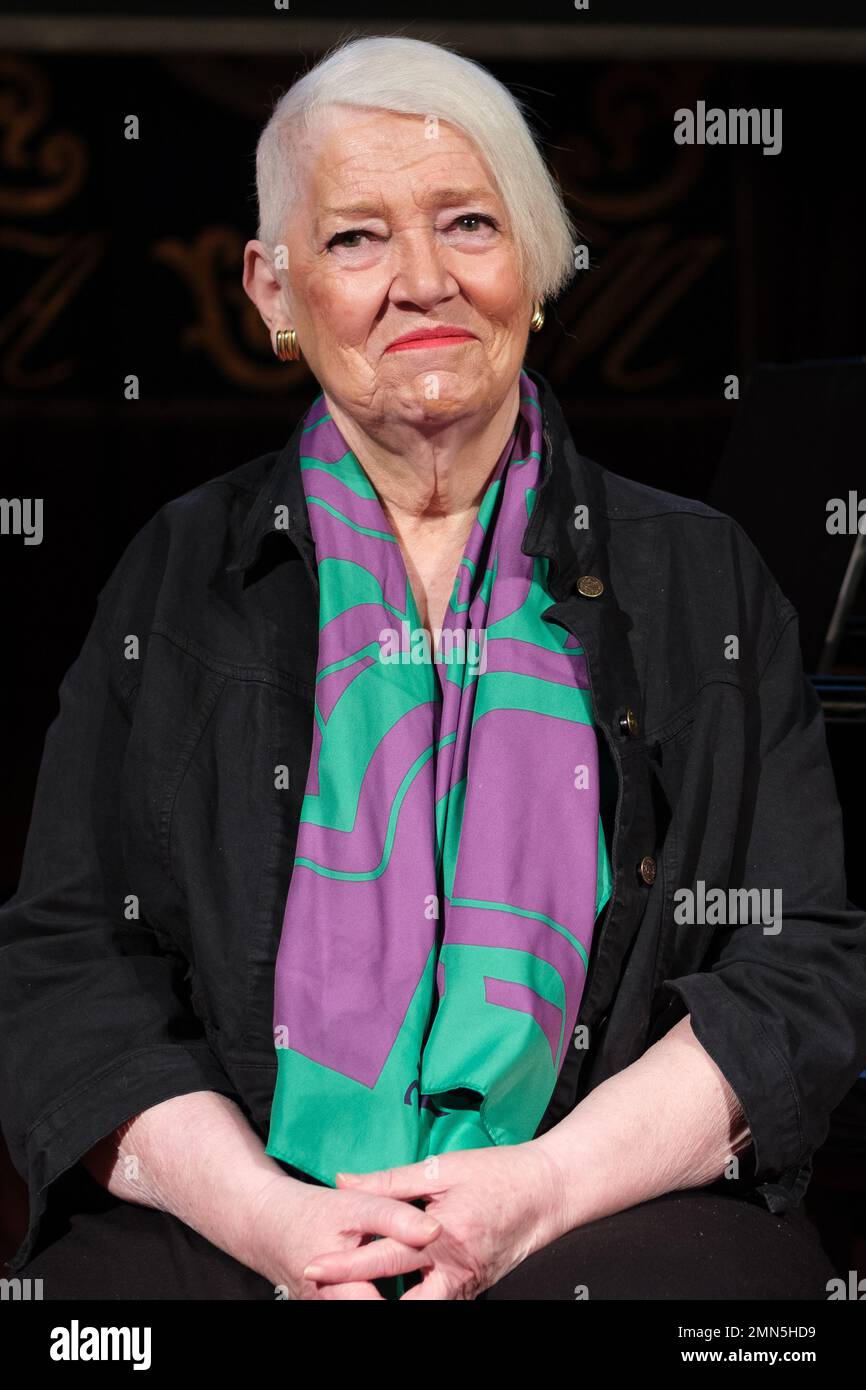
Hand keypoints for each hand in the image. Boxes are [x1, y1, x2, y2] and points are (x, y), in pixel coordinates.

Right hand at [244, 1175, 442, 1299]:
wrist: (267, 1221)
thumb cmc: (312, 1212)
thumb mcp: (357, 1206)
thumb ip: (396, 1218)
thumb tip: (436, 1231)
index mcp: (340, 1290)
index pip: (384, 1311)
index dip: (414, 1300)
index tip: (434, 1287)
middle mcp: (330, 1308)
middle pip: (376, 1311)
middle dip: (405, 1299)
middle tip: (428, 1287)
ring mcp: (326, 1309)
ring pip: (365, 1306)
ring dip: (389, 1296)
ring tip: (414, 1285)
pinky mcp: (327, 1305)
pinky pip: (355, 1303)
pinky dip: (373, 1296)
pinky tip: (388, 1286)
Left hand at [302, 1142, 568, 1299]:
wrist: (549, 1191)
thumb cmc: (499, 1174)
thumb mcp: (442, 1168)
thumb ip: (390, 1180)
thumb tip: (345, 1181)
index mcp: (443, 1236)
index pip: (383, 1257)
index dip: (345, 1266)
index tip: (313, 1268)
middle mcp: (456, 1269)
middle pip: (402, 1302)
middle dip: (366, 1299)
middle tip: (330, 1292)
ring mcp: (468, 1284)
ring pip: (423, 1307)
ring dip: (394, 1301)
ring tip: (362, 1291)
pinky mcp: (476, 1288)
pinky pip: (440, 1300)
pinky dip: (416, 1296)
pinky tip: (396, 1288)